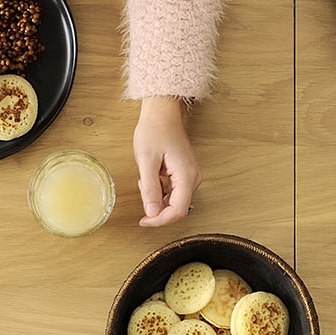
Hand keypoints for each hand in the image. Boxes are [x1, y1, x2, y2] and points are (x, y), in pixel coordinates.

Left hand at [134, 98, 200, 225]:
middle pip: (177, 207)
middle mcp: (193, 178)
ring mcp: (191, 175)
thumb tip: (151, 213)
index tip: (144, 221)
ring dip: (157, 197)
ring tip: (145, 178)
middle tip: (142, 190)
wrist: (162, 113)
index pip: (178, 210)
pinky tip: (151, 176)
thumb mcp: (146, 161)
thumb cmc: (154, 131)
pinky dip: (160, 190)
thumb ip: (150, 188)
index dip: (160, 220)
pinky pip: (174, 191)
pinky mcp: (185, 173)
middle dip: (156, 207)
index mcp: (186, 175)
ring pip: (174, 200)